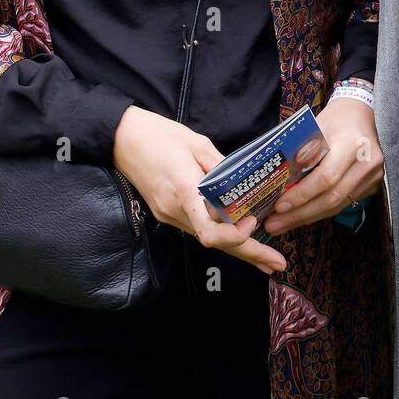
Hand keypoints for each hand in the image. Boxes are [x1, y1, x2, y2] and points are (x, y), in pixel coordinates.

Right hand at [112, 105, 285, 274]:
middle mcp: (176, 210)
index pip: (211, 232)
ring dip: (238, 249)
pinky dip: (220, 235)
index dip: (235, 235)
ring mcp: (169, 214)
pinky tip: (237, 235)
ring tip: (265, 257)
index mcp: (185, 190)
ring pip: (208, 239)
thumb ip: (220, 165)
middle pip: (216, 244)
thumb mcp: (196, 142)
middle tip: (278, 264)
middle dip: (249, 255)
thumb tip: (243, 182)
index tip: (253, 221)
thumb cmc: (158, 134)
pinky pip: (198, 229)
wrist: (120, 138)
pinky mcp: (166, 212)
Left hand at [265, 96, 383, 232]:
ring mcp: (373, 177)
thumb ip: (301, 154)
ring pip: (337, 205)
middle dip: (300, 214)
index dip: (302, 195)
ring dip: (307, 217)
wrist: (363, 114)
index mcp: (352, 144)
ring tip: (282, 224)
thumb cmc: (336, 119)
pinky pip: (343, 203)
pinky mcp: (372, 186)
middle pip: (331, 198)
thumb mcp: (315, 128)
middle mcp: (367, 163)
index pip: (326, 177)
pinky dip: (320, 211)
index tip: (278, 206)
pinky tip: (301, 216)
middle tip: (273, 224)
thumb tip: (277, 184)